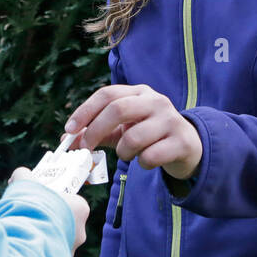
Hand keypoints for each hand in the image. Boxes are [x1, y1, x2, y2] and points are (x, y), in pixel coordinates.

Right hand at [8, 167, 89, 254]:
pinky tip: (26, 246)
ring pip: (57, 240)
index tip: (41, 200)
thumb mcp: (25, 182)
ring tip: (25, 232)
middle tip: (31, 216)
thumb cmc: (31, 206)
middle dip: (49, 220)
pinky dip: (40, 252)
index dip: (55, 200)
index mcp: (80, 209)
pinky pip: (50, 256)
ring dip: (44, 237)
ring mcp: (71, 250)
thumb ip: (24, 175)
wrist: (24, 236)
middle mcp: (81, 231)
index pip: (71, 202)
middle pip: (65, 222)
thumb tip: (20, 175)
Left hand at [63, 84, 202, 180]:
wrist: (189, 146)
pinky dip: (142, 163)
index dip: (85, 111)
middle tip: (86, 148)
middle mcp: (155, 101)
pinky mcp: (181, 141)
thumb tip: (66, 140)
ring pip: (134, 137)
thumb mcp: (123, 130)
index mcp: (139, 93)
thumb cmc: (150, 135)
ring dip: (123, 152)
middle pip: (118, 109)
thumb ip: (97, 132)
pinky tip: (147, 160)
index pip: (107, 94)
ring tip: (128, 154)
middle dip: (96, 131)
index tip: (69, 129)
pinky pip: (150, 156)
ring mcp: (170, 120)